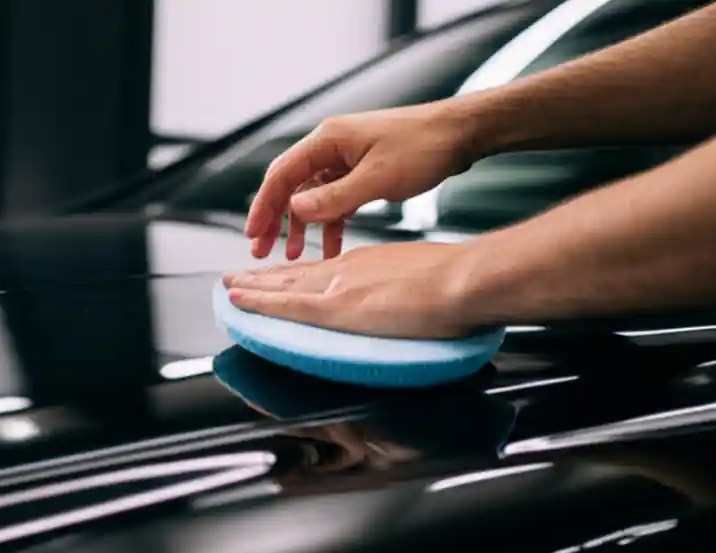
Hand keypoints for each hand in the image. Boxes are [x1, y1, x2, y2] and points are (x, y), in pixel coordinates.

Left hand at [222, 241, 476, 338]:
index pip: (321, 270)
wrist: (464, 280)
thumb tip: (400, 298)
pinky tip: (238, 300)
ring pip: (283, 285)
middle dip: (265, 276)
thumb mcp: (419, 275)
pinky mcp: (336, 306)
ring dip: (253, 285)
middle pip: (295, 274)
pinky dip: (259, 301)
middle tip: (238, 277)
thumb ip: (398, 287)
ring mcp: (338, 286)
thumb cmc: (456, 282)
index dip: (295, 274)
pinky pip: (286, 303)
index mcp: (367, 264)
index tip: (277, 276)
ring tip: (230, 286)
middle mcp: (346, 270)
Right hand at [245, 101, 476, 259]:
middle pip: (290, 185)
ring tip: (295, 255)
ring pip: (312, 196)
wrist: (462, 134)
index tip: (253, 235)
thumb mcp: (377, 178)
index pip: (282, 174)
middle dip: (275, 219)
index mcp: (328, 139)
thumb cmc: (424, 147)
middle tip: (262, 250)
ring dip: (303, 225)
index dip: (263, 206)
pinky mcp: (362, 171)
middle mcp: (332, 146)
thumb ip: (334, 198)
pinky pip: (336, 200)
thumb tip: (295, 210)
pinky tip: (330, 247)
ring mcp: (346, 159)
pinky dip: (330, 223)